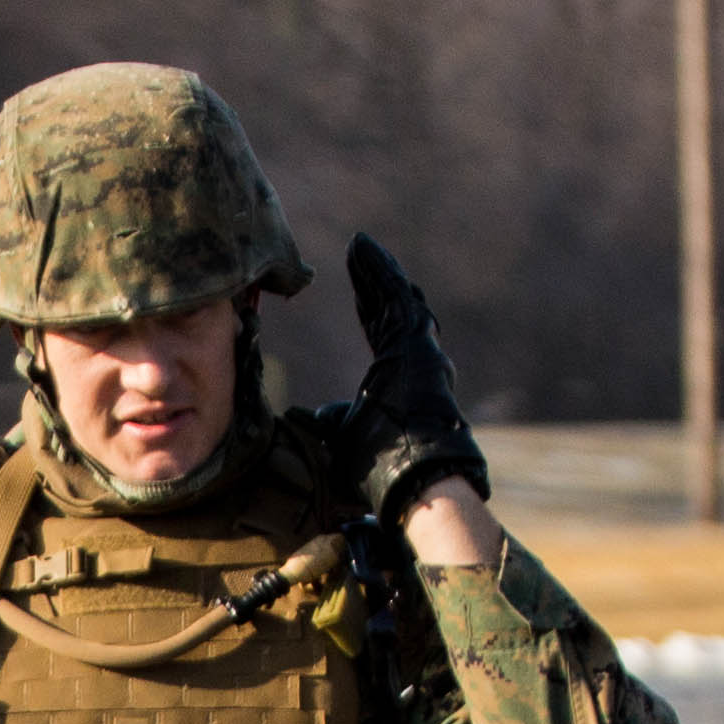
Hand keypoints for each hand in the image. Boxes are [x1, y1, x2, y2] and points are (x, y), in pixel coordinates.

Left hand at [335, 234, 490, 524]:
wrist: (407, 476)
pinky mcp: (415, 344)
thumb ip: (330, 420)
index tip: (358, 281)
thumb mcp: (343, 436)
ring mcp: (417, 350)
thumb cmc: (379, 467)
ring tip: (361, 246)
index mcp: (395, 374)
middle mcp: (412, 357)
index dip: (368, 302)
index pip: (379, 328)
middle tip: (358, 251)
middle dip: (372, 279)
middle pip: (388, 308)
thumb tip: (306, 416)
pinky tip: (366, 252)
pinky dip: (381, 274)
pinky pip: (396, 299)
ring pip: (395, 299)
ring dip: (377, 272)